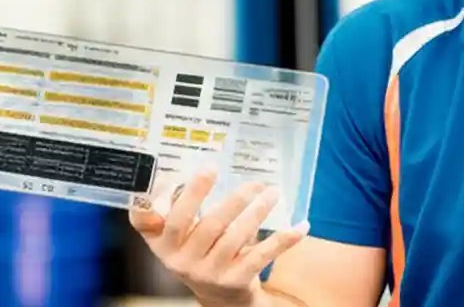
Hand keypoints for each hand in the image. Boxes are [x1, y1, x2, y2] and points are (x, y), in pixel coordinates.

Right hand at [129, 170, 309, 306]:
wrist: (215, 294)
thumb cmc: (194, 247)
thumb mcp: (172, 230)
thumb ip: (167, 202)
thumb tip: (170, 173)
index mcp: (163, 244)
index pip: (167, 219)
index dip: (186, 195)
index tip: (210, 168)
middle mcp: (182, 261)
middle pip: (210, 225)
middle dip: (235, 199)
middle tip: (252, 180)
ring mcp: (210, 273)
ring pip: (237, 237)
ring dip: (258, 211)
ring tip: (272, 192)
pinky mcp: (236, 280)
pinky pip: (262, 256)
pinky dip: (283, 240)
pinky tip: (300, 226)